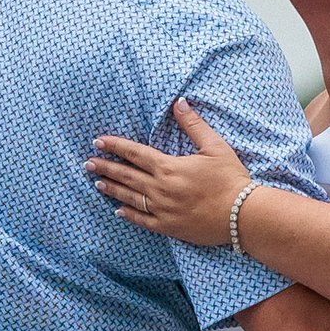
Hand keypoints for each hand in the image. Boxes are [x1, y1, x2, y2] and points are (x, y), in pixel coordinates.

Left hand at [88, 100, 250, 247]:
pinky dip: (129, 214)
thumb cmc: (230, 179)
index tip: (98, 142)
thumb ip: (194, 125)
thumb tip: (179, 103)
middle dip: (105, 167)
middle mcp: (160, 189)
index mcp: (169, 167)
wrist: (242, 215)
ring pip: (130, 197)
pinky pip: (142, 220)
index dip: (115, 146)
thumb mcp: (215, 147)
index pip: (135, 153)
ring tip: (97, 183)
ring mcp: (162, 210)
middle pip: (126, 175)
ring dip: (112, 189)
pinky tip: (119, 211)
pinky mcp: (169, 227)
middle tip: (88, 163)